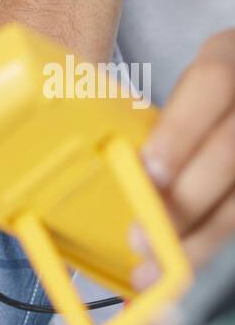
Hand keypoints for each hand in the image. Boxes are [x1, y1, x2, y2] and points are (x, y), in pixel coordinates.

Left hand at [133, 30, 234, 280]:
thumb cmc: (207, 94)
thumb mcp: (189, 84)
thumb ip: (160, 114)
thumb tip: (102, 156)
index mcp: (231, 57)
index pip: (211, 84)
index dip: (180, 130)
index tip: (148, 169)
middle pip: (230, 152)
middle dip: (184, 199)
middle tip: (140, 235)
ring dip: (199, 238)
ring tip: (157, 267)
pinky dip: (212, 243)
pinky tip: (185, 262)